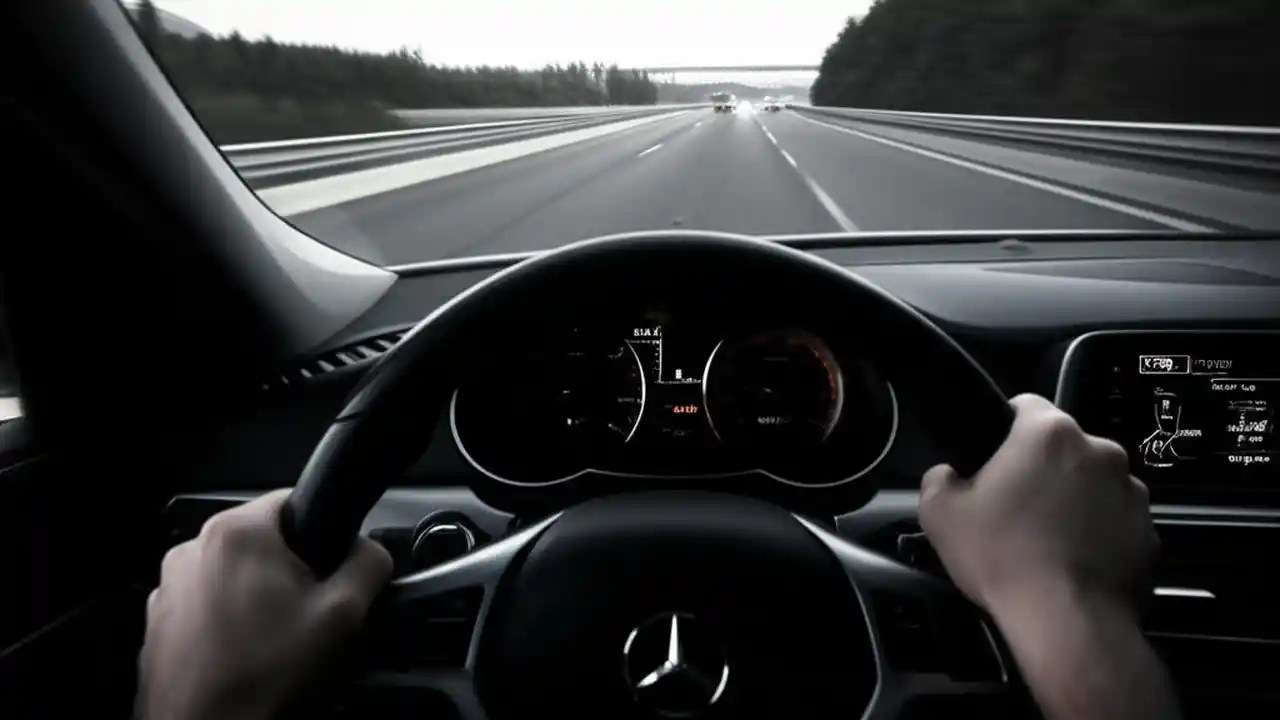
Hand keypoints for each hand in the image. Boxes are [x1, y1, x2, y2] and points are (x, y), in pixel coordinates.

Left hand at [136, 490, 392, 719]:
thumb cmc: (268, 676)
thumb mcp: (345, 614)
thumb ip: (369, 563)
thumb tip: (370, 549)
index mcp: (236, 532)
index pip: (294, 501)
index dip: (324, 534)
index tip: (332, 573)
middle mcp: (190, 549)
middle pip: (263, 542)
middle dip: (291, 572)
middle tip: (312, 616)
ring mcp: (167, 589)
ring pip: (234, 577)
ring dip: (259, 599)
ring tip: (278, 644)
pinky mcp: (158, 625)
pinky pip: (207, 608)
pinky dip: (229, 624)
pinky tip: (248, 659)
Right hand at [920, 395, 1176, 719]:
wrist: (1066, 621)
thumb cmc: (1002, 557)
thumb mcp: (939, 513)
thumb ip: (939, 477)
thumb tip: (950, 474)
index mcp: (1049, 433)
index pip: (1025, 404)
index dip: (1004, 429)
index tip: (993, 459)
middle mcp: (1100, 450)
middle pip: (1062, 446)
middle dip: (1041, 467)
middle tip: (1014, 506)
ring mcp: (1131, 490)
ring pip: (1092, 481)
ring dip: (1073, 498)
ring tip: (1046, 537)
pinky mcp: (1150, 529)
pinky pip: (1115, 518)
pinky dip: (1098, 530)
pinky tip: (1073, 558)